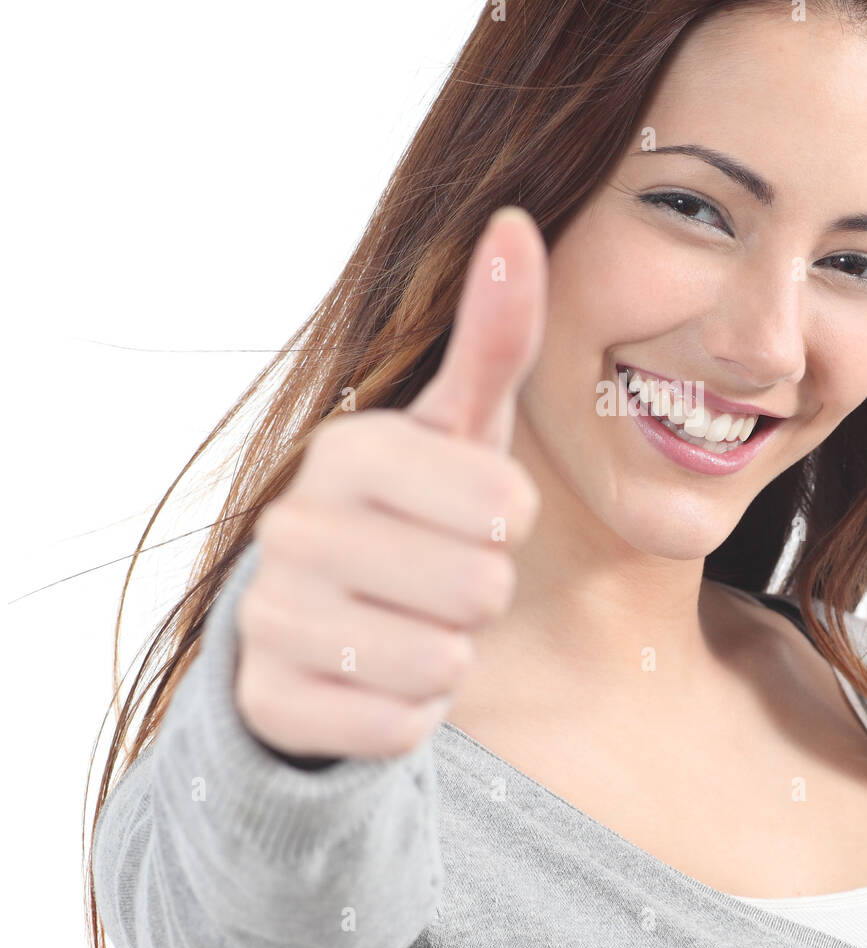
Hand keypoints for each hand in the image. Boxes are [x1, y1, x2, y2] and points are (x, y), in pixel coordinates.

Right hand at [233, 206, 546, 758]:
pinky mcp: (269, 702)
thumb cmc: (416, 514)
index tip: (474, 519)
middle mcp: (293, 525)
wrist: (322, 624)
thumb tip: (516, 221)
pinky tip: (378, 675)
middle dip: (480, 595)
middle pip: (480, 590)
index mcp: (349, 450)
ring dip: (450, 654)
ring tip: (410, 621)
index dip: (508, 525)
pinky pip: (399, 727)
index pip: (503, 508)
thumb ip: (494, 338)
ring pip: (442, 662)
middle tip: (437, 577)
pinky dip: (412, 711)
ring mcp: (272, 615)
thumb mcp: (461, 432)